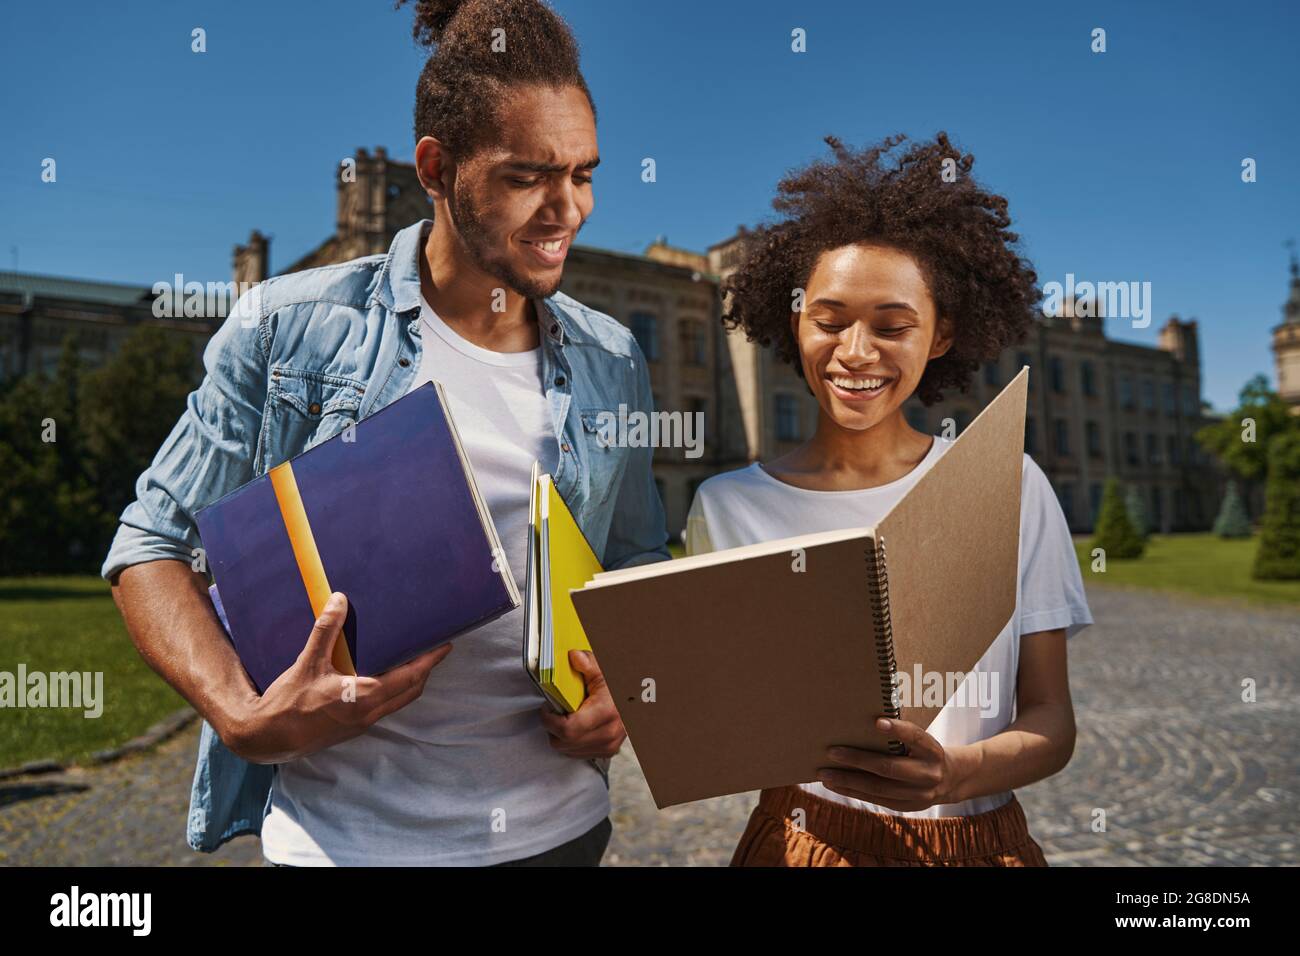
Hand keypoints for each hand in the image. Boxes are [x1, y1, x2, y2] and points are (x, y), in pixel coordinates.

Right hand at [223, 592, 451, 763]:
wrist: (267, 738)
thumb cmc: (288, 702)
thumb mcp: (307, 662)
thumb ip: (326, 630)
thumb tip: (340, 600)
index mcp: (365, 697)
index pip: (410, 676)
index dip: (430, 661)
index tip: (445, 645)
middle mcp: (369, 713)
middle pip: (411, 690)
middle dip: (425, 670)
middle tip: (432, 649)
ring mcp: (362, 723)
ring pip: (398, 701)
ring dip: (410, 682)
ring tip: (413, 659)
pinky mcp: (353, 728)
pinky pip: (384, 707)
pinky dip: (393, 691)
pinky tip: (384, 677)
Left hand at [538, 649, 626, 758]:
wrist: (636, 700)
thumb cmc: (617, 686)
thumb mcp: (602, 671)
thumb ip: (587, 664)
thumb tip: (574, 656)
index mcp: (606, 712)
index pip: (568, 729)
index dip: (550, 720)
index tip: (547, 708)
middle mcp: (608, 732)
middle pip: (563, 741)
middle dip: (552, 727)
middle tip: (553, 711)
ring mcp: (608, 745)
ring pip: (567, 750)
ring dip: (560, 736)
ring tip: (565, 717)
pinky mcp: (607, 751)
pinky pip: (577, 753)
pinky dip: (570, 743)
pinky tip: (575, 727)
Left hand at [817, 717, 964, 811]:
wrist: (950, 779)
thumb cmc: (924, 750)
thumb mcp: (921, 740)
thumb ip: (900, 734)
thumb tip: (862, 722)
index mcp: (932, 750)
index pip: (915, 737)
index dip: (897, 730)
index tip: (877, 722)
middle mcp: (928, 773)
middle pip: (889, 768)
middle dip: (857, 760)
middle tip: (831, 752)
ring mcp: (919, 794)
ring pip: (878, 788)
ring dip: (848, 781)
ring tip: (824, 773)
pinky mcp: (908, 806)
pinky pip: (876, 800)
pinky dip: (853, 792)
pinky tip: (835, 785)